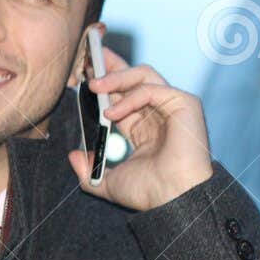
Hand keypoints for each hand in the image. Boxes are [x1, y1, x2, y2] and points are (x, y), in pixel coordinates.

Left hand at [68, 42, 213, 210]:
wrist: (172, 199)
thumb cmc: (148, 193)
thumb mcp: (106, 182)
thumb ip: (88, 170)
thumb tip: (74, 156)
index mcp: (143, 129)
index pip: (120, 97)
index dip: (102, 85)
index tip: (80, 76)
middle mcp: (158, 114)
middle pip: (133, 78)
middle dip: (109, 66)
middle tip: (87, 60)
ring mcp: (173, 107)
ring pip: (143, 75)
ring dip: (115, 77)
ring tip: (93, 85)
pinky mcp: (185, 104)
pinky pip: (152, 89)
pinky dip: (130, 97)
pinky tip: (111, 113)